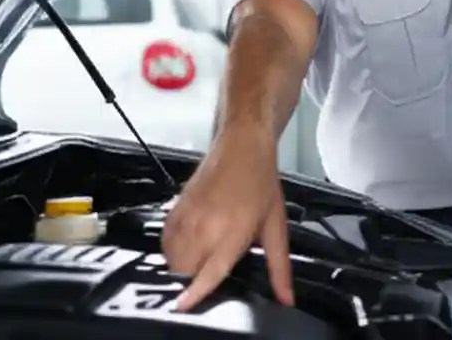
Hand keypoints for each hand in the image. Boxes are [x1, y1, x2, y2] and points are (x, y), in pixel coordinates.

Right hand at [162, 127, 292, 311]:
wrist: (242, 145)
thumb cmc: (261, 183)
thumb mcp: (276, 226)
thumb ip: (279, 266)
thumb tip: (286, 297)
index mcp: (232, 230)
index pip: (209, 269)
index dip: (196, 291)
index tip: (183, 306)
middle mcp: (205, 225)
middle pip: (186, 270)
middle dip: (195, 278)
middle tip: (212, 270)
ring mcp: (187, 216)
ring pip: (172, 257)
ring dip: (183, 265)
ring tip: (203, 256)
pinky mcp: (175, 208)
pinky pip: (165, 240)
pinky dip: (173, 249)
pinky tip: (190, 244)